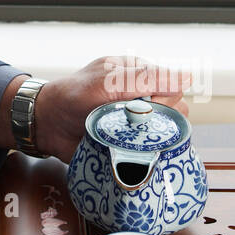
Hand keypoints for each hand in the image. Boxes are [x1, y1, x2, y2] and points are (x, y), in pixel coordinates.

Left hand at [31, 54, 191, 163]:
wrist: (47, 124)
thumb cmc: (74, 95)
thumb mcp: (108, 81)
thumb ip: (145, 78)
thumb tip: (187, 77)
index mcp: (140, 77)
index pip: (174, 90)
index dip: (163, 100)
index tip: (141, 106)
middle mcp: (143, 99)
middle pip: (174, 114)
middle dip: (158, 121)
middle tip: (131, 123)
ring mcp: (137, 124)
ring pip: (166, 135)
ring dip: (153, 140)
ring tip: (130, 140)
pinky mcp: (130, 145)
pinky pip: (153, 154)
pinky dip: (148, 157)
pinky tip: (136, 156)